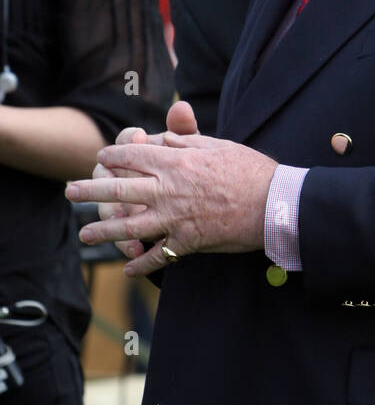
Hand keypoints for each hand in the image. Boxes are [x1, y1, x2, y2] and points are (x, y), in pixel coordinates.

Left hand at [67, 128, 276, 275]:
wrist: (274, 203)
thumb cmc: (250, 169)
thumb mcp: (218, 144)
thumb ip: (186, 140)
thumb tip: (163, 135)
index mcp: (176, 160)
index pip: (133, 155)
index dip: (113, 155)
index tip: (101, 157)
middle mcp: (169, 188)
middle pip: (119, 188)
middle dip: (91, 190)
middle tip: (70, 192)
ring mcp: (176, 217)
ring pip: (130, 225)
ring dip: (103, 231)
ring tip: (84, 234)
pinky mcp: (188, 241)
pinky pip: (159, 255)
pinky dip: (141, 264)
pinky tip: (127, 269)